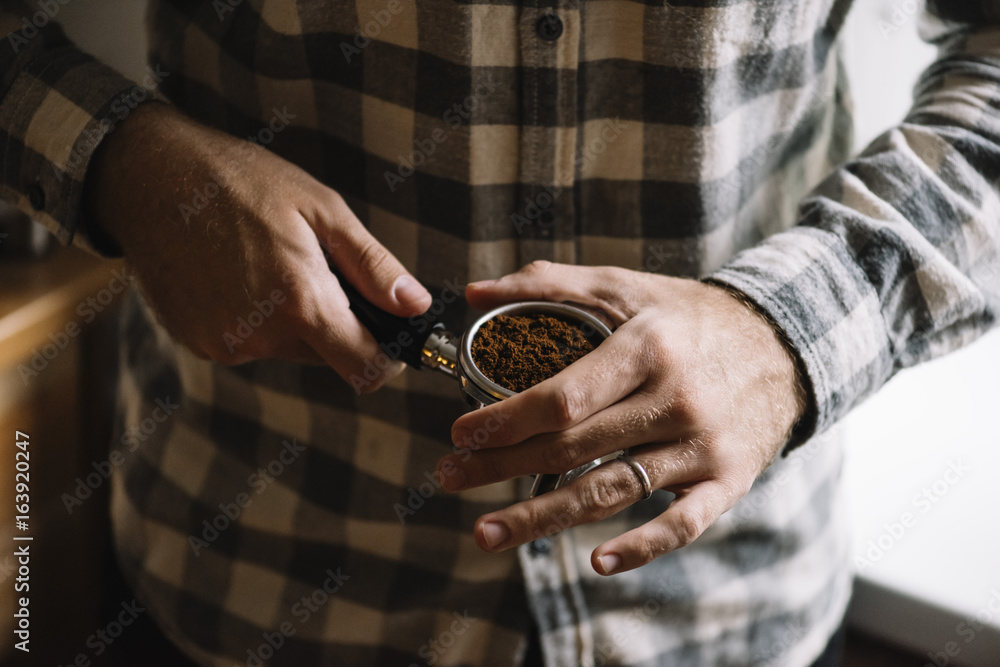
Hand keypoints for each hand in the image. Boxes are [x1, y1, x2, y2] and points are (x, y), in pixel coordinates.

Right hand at [86, 103, 429, 388]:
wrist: (149, 177)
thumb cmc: (240, 182)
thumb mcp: (322, 210)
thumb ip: (373, 266)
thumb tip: (415, 306)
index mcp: (300, 304)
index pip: (365, 369)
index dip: (386, 359)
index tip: (390, 336)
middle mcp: (261, 337)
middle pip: (327, 357)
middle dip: (336, 324)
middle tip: (317, 269)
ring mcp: (224, 344)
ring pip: (287, 348)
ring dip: (293, 318)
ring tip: (269, 262)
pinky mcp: (198, 343)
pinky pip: (249, 342)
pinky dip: (255, 317)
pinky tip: (238, 274)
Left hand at [436, 261, 806, 573]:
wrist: (782, 345)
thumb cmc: (687, 317)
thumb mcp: (625, 287)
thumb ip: (550, 284)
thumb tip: (474, 294)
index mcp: (646, 349)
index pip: (563, 397)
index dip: (505, 420)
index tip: (461, 432)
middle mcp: (674, 400)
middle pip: (572, 449)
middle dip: (500, 468)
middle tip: (450, 477)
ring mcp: (702, 447)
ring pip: (612, 491)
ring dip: (543, 517)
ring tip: (487, 533)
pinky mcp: (727, 481)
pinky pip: (682, 525)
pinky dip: (641, 548)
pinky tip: (597, 563)